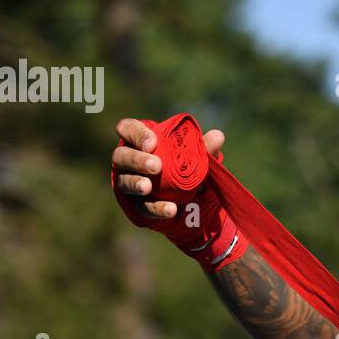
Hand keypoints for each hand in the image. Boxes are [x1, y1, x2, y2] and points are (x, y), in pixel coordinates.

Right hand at [111, 117, 225, 222]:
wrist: (192, 200)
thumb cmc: (187, 167)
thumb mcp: (197, 157)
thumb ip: (204, 147)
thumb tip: (217, 136)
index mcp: (141, 140)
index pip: (128, 128)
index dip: (136, 133)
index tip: (153, 142)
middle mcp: (128, 159)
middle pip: (121, 155)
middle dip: (137, 159)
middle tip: (156, 166)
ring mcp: (128, 181)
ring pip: (124, 181)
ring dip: (136, 183)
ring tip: (148, 187)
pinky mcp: (134, 204)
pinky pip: (142, 207)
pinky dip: (156, 208)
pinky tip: (170, 209)